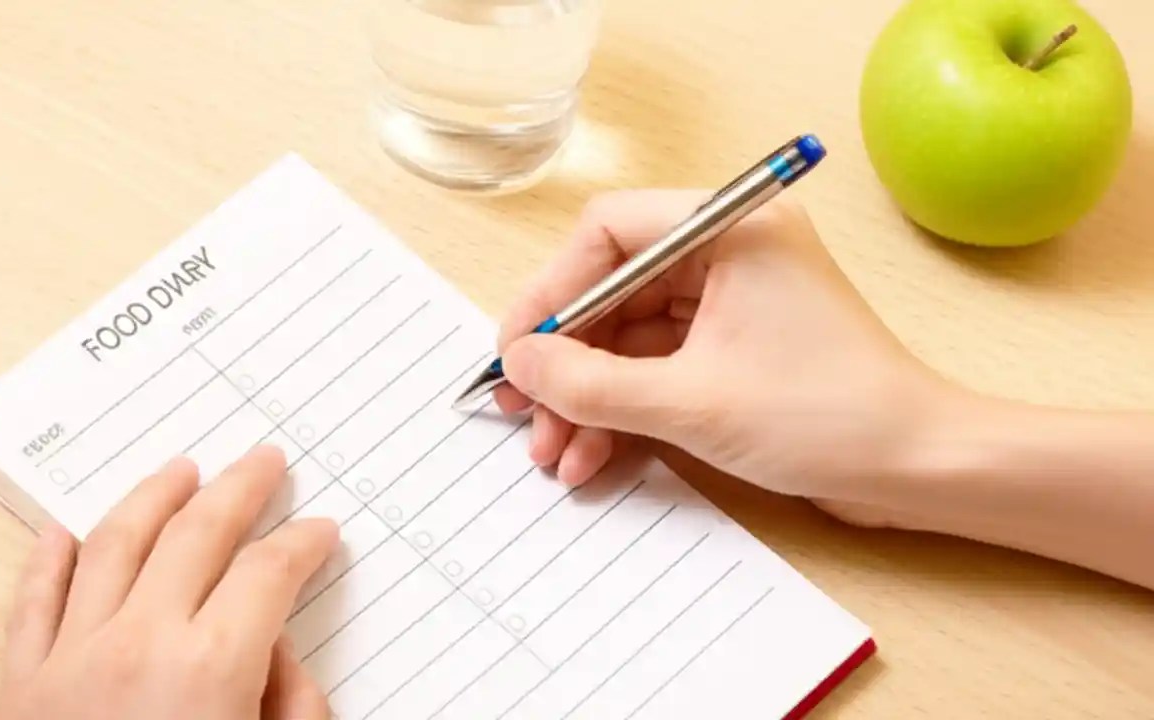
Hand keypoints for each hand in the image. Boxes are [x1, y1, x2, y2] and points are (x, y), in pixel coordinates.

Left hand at [0, 446, 336, 719]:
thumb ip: (295, 706)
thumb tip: (277, 655)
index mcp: (213, 668)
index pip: (270, 573)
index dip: (303, 543)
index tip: (319, 531)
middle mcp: (140, 644)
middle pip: (197, 534)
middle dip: (239, 489)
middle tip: (262, 461)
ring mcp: (71, 660)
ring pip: (114, 544)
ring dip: (152, 496)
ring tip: (179, 469)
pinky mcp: (20, 689)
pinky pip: (32, 602)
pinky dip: (48, 559)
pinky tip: (63, 531)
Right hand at [495, 190, 948, 508]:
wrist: (919, 470)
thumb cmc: (829, 417)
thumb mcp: (691, 403)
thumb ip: (592, 383)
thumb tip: (521, 363)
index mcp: (731, 230)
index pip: (608, 232)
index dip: (552, 290)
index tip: (518, 348)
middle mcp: (729, 254)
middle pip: (612, 290)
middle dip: (566, 361)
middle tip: (524, 411)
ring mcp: (732, 304)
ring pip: (629, 338)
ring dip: (587, 397)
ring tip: (555, 453)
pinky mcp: (734, 349)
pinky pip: (657, 367)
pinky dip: (623, 409)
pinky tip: (592, 457)